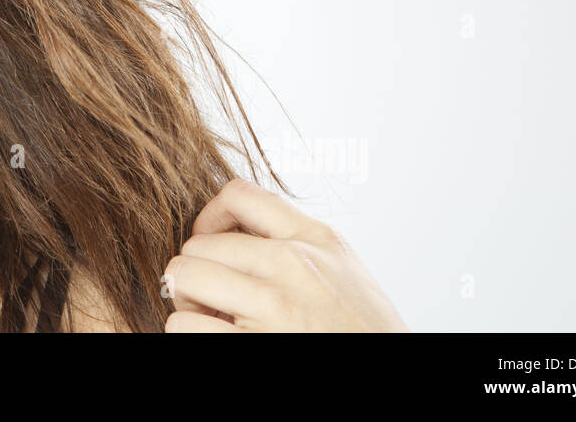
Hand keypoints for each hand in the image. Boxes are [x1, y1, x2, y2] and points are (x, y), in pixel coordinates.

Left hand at [163, 176, 409, 331]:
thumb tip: (234, 230)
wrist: (393, 381)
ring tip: (211, 319)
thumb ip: (297, 242)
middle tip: (214, 299)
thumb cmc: (364, 332)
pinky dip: (188, 333)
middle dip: (197, 273)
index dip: (210, 216)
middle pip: (198, 244)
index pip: (238, 194)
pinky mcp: (250, 346)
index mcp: (316, 239)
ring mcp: (273, 307)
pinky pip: (182, 326)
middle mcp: (293, 265)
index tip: (213, 242)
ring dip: (187, 304)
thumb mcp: (343, 269)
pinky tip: (215, 339)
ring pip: (182, 277)